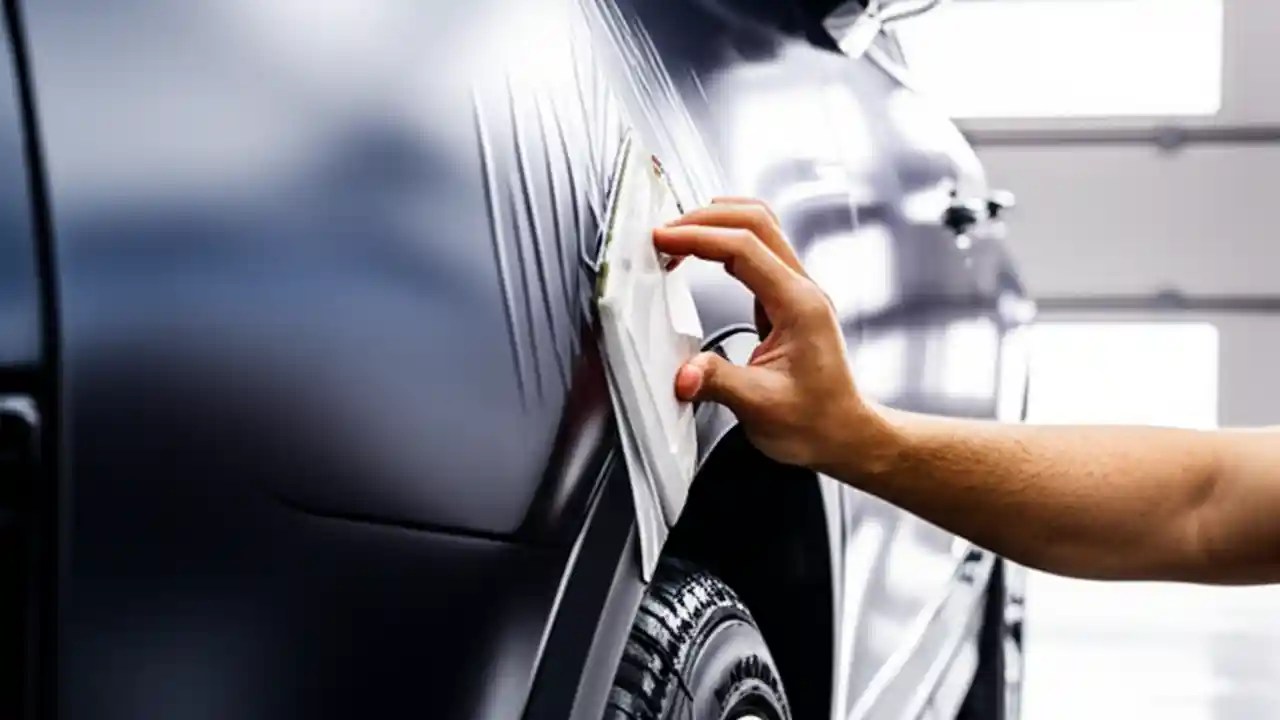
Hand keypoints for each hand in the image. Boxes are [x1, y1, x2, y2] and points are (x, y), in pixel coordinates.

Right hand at [654, 198, 889, 471]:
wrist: (844, 436)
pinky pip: (757, 254)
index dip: (699, 237)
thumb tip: (683, 374)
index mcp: (799, 305)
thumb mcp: (761, 406)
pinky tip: (702, 257)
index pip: (744, 248)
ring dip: (717, 225)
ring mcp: (797, 293)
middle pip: (756, 222)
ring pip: (760, 230)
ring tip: (678, 238)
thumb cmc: (815, 422)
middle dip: (705, 219)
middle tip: (665, 233)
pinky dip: (725, 244)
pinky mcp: (787, 302)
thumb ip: (719, 382)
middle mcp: (802, 290)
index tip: (663, 239)